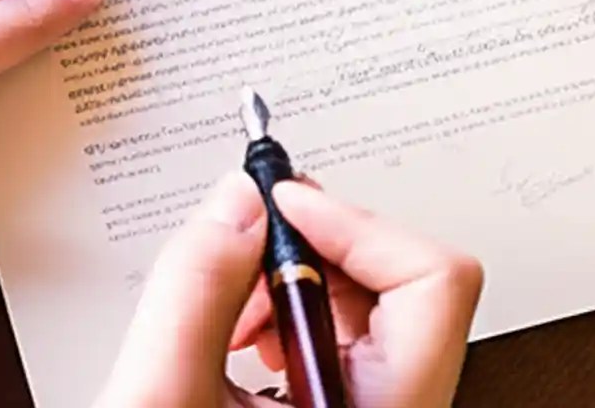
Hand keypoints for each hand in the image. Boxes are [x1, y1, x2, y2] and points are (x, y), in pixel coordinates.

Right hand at [94, 174, 483, 407]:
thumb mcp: (160, 401)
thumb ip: (195, 293)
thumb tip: (237, 207)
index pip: (434, 285)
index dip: (360, 225)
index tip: (288, 207)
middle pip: (408, 283)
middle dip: (316, 249)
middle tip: (246, 245)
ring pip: (377, 305)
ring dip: (298, 279)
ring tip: (229, 310)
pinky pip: (349, 334)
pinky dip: (291, 310)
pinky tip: (239, 336)